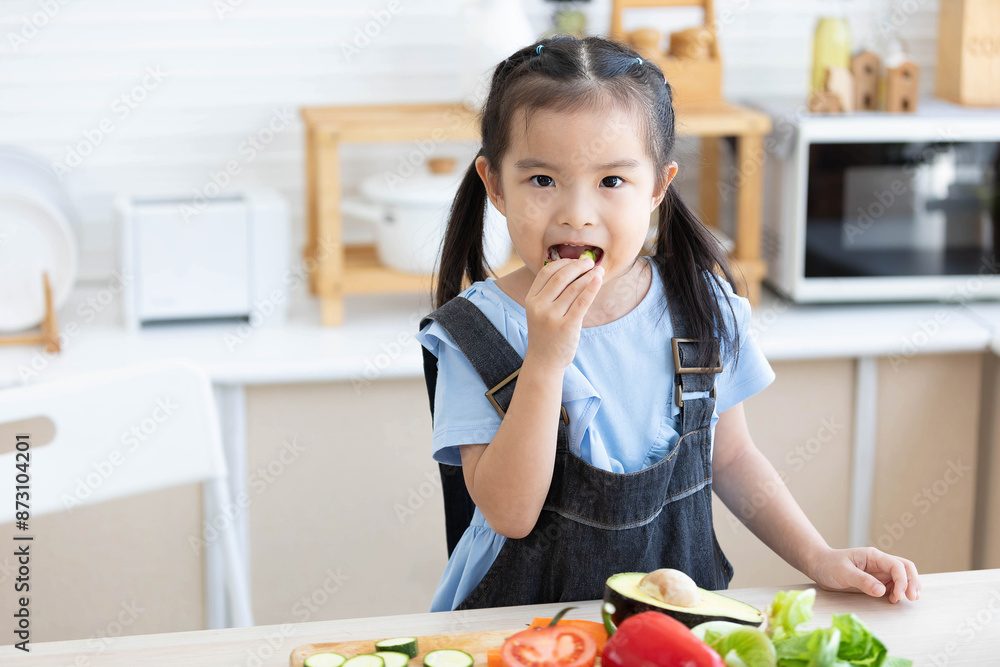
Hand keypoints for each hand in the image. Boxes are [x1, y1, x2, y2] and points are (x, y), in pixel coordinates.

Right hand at [523, 256, 603, 371]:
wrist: (544, 360)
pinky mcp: (567, 326)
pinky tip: (598, 280)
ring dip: (589, 276)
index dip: (562, 262)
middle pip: (561, 277)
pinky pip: (582, 302)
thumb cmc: (546, 333)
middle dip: (578, 266)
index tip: (575, 260)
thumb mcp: (540, 311)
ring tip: (599, 270)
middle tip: (590, 262)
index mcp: (531, 299)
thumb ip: (550, 293)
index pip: (546, 272)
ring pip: (574, 288)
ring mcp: (552, 317)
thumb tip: (574, 269)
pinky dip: (591, 288)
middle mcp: (539, 306)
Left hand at [808, 546, 919, 603]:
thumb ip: (862, 581)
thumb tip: (882, 591)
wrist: (818, 566)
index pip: (896, 565)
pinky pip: (893, 585)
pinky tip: (894, 600)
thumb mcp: (843, 573)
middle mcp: (879, 562)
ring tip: (904, 600)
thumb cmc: (828, 565)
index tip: (899, 595)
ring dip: (907, 587)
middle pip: (905, 568)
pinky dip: (898, 592)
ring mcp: (879, 571)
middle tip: (912, 598)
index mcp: (873, 556)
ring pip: (902, 576)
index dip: (902, 580)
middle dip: (912, 582)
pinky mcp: (876, 580)